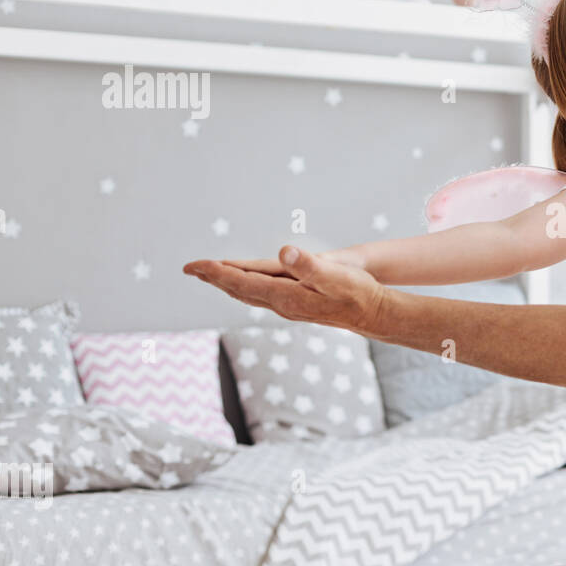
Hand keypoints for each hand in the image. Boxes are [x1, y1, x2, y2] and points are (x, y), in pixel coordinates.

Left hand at [183, 245, 386, 336]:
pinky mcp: (298, 306)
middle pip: (239, 290)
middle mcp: (282, 305)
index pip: (242, 282)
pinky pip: (262, 295)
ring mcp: (289, 307)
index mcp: (286, 296)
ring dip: (228, 284)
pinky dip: (246, 287)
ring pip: (249, 294)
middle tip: (191, 268)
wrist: (374, 314)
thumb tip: (284, 251)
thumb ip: (309, 264)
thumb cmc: (358, 293)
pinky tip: (248, 285)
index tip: (195, 264)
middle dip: (214, 278)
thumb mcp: (334, 275)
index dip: (216, 272)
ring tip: (212, 275)